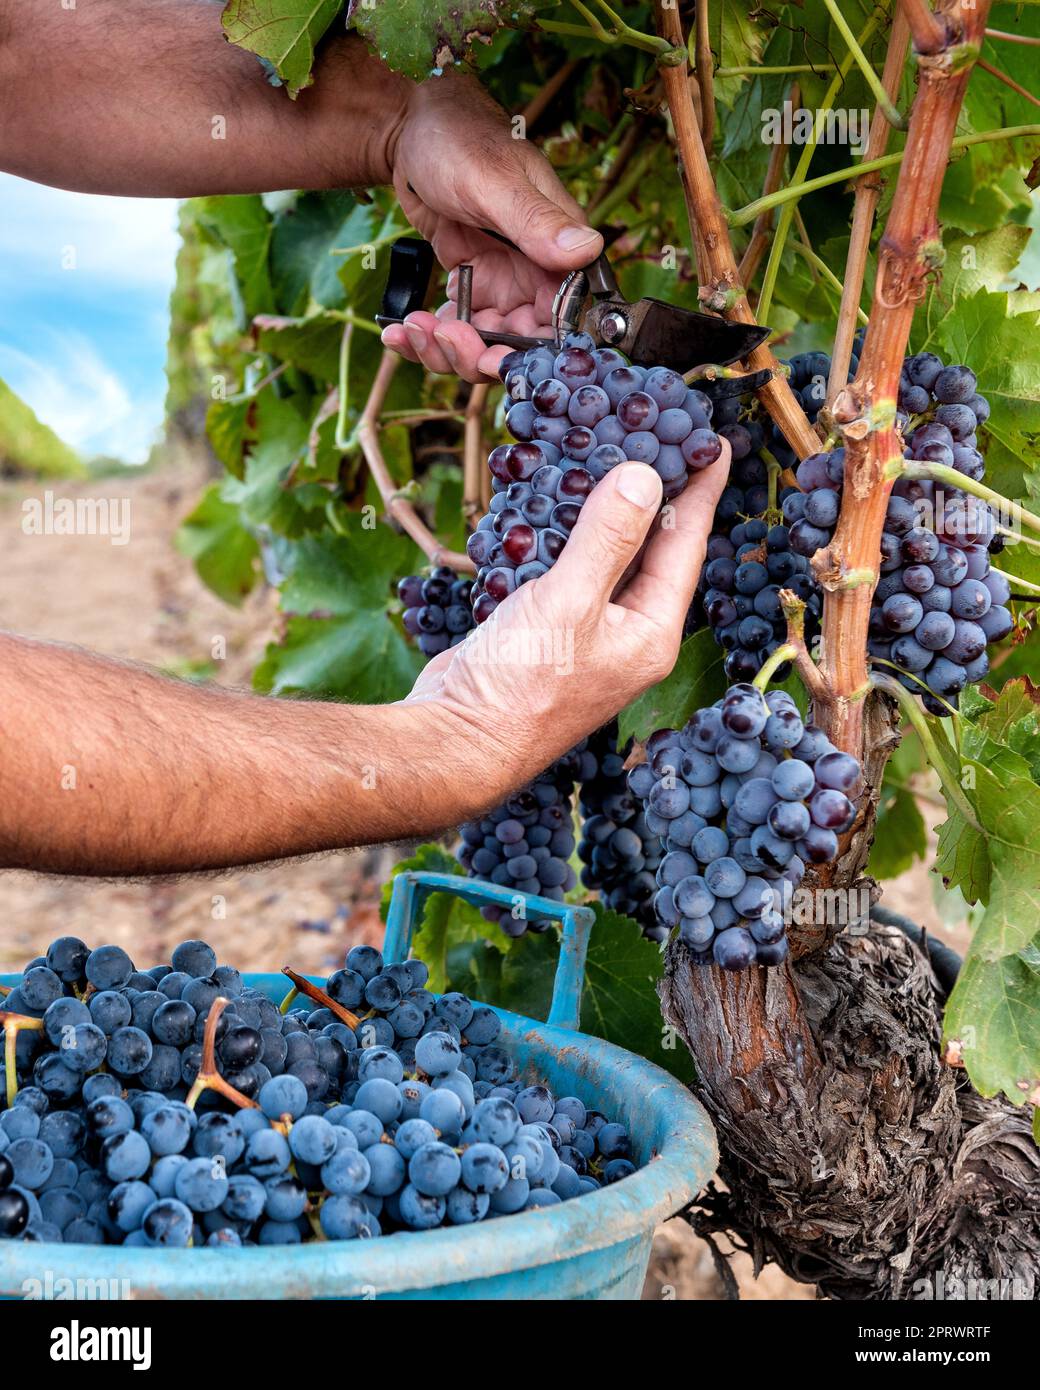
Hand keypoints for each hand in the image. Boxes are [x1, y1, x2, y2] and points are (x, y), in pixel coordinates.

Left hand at [382, 69, 601, 382]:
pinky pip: (456, 328)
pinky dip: (427, 338)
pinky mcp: (472, 286)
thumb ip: (537, 221)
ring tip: (411, 328)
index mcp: (558, 251)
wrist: (411, 127)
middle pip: (518, 345)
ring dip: (444, 350)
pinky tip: (399, 331)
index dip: (527, 350)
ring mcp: (503, 284)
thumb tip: (587, 249)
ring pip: (484, 344)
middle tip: (439, 337)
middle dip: (476, 355)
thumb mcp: (494, 182)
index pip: (559, 322)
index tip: (489, 353)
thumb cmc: (459, 139)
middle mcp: (536, 275)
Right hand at [405, 451, 730, 804]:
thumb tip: (645, 477)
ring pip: (607, 560)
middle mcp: (627, 636)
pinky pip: (569, 572)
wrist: (458, 741)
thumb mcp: (569, 602)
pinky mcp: (546, 633)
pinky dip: (566, 536)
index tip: (712, 443)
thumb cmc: (521, 686)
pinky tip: (554, 507)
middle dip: (657, 495)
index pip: (686, 547)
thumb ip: (607, 538)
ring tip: (612, 458)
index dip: (700, 491)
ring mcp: (587, 637)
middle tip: (662, 436)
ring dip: (608, 512)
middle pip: (652, 552)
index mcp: (651, 633)